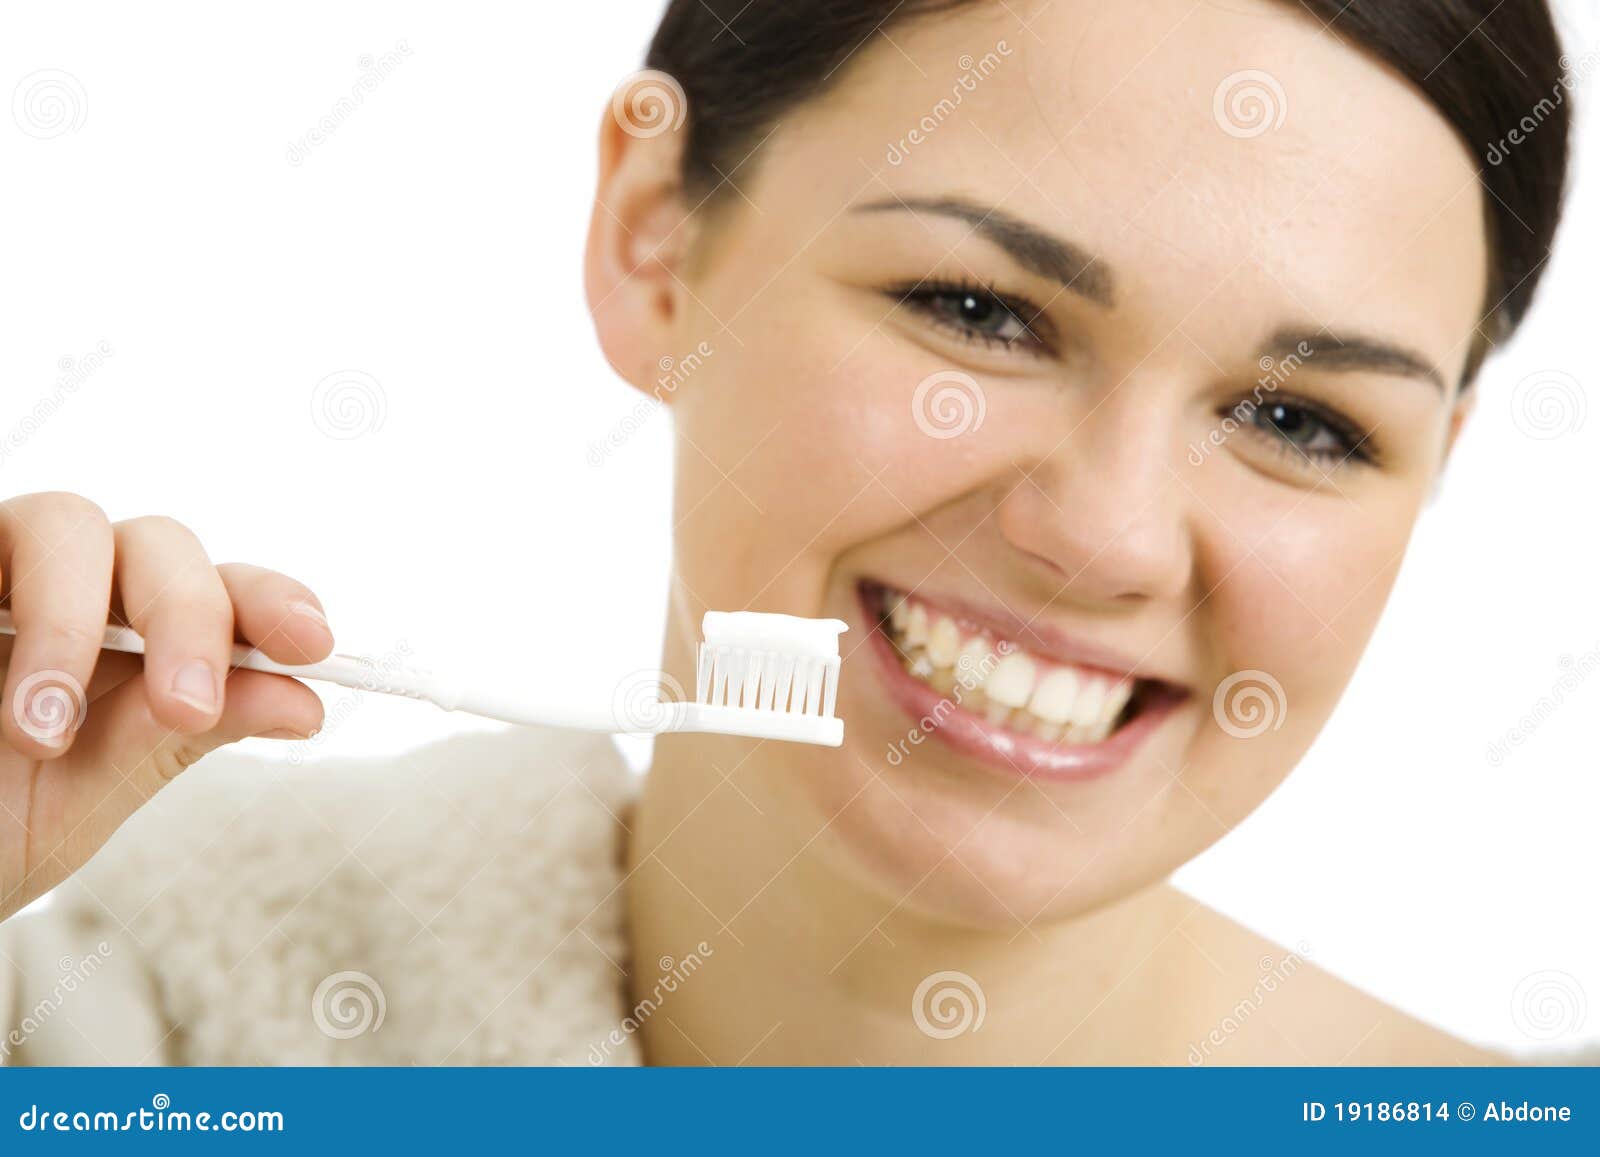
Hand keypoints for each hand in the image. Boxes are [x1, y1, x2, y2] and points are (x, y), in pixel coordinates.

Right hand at [0, 492, 328, 922]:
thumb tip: (305, 704)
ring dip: (71, 620)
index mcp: (140, 636)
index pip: (225, 590)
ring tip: (39, 729)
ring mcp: (1, 571)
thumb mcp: (85, 794)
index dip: (275, 600)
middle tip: (182, 709)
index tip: (314, 644)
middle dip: (187, 619)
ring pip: (66, 521)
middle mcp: (79, 587)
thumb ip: (177, 740)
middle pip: (160, 543)